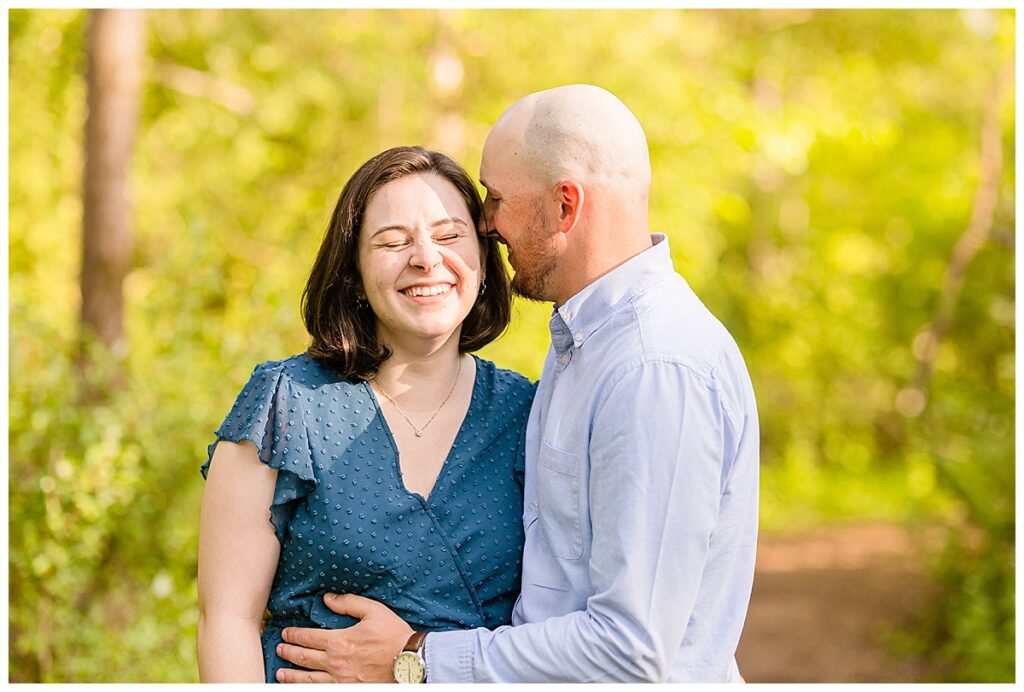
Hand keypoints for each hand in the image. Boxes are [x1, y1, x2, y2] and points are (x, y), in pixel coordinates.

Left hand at [276, 593, 413, 682]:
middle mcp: (335, 662)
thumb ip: (349, 603)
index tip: (285, 633)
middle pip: (304, 658)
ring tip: (281, 673)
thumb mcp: (373, 611)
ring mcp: (339, 679)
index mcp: (339, 641)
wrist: (409, 661)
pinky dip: (307, 688)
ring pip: (308, 679)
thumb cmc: (393, 635)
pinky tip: (301, 687)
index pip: (308, 637)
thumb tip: (328, 599)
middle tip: (280, 649)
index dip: (294, 635)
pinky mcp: (347, 689)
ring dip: (291, 675)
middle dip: (289, 652)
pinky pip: (320, 690)